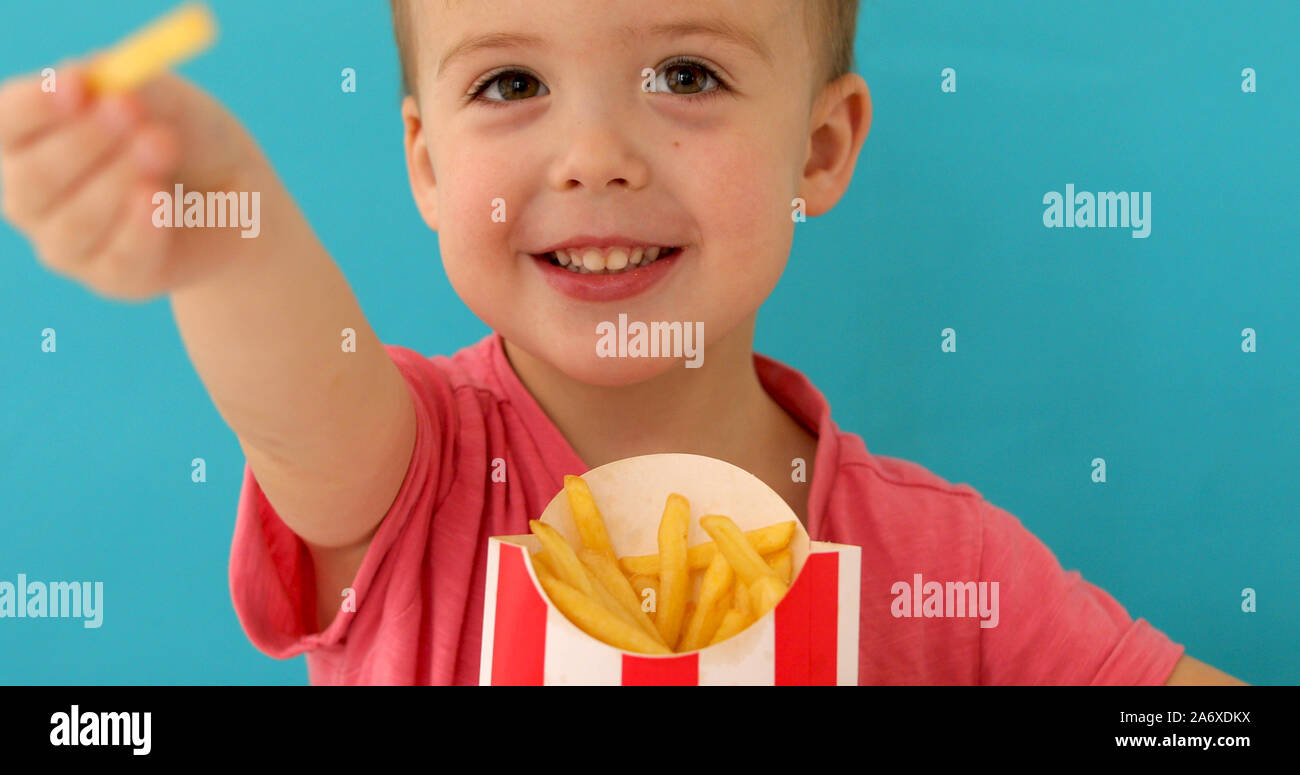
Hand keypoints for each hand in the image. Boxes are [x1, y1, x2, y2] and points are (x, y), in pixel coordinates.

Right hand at [0, 59, 259, 300]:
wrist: (235, 195)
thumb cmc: (185, 136)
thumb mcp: (170, 99)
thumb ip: (134, 84)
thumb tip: (97, 85)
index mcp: (31, 139)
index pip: (8, 123)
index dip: (36, 105)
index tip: (76, 86)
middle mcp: (35, 195)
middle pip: (34, 177)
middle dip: (86, 142)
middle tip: (130, 113)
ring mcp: (67, 244)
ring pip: (74, 222)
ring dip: (119, 181)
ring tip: (162, 146)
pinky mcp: (114, 279)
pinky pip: (118, 258)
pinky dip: (141, 228)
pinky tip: (162, 202)